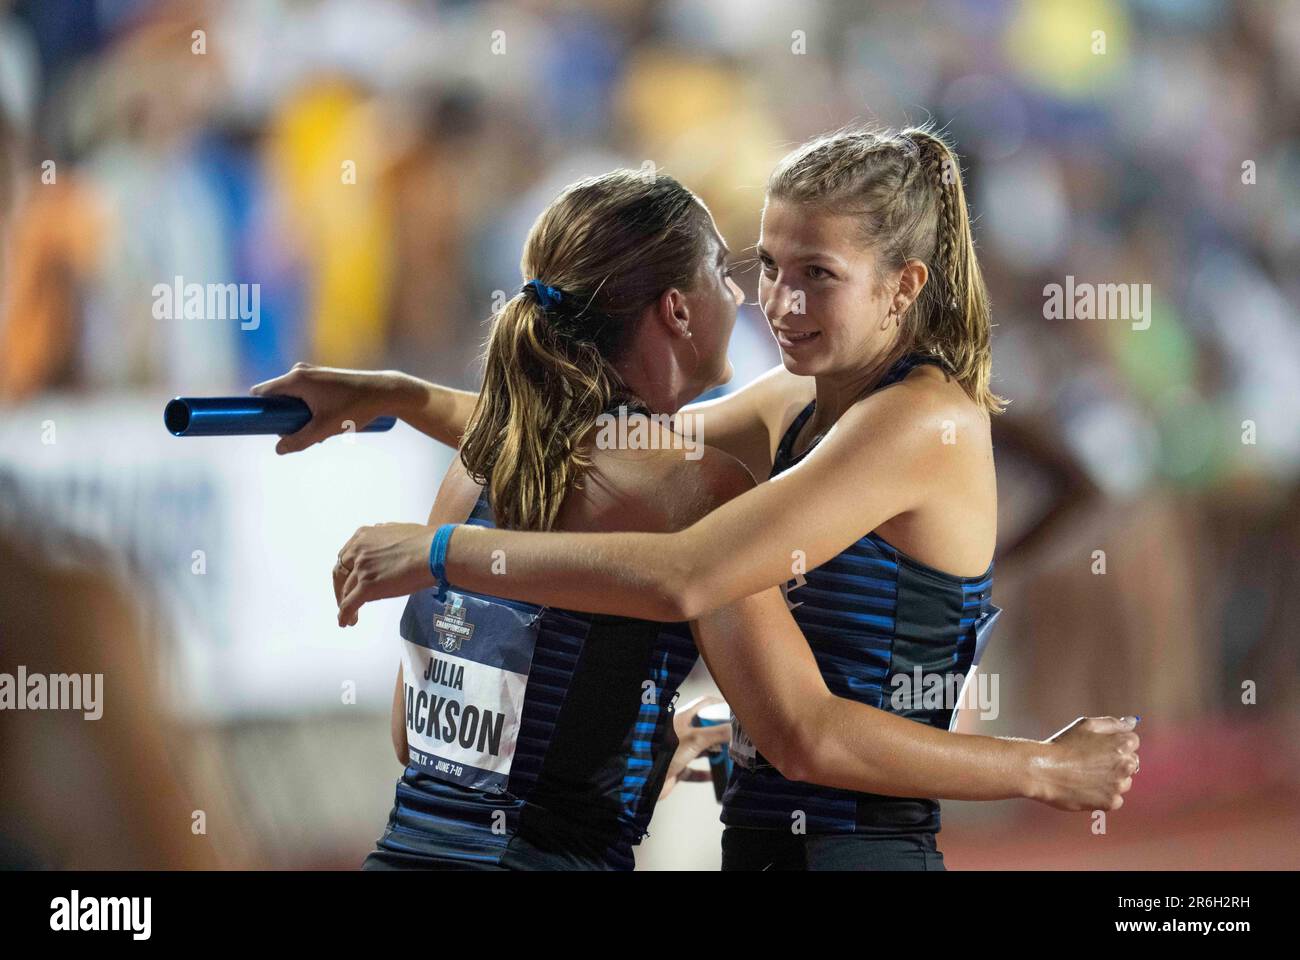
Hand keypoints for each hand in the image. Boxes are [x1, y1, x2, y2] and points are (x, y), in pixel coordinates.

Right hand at [251, 362, 405, 454]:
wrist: (384, 392)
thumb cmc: (354, 408)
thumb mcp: (324, 429)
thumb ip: (299, 440)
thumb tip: (279, 449)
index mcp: (295, 380)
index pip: (262, 393)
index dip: (258, 411)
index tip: (263, 427)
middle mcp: (299, 372)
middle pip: (277, 399)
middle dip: (285, 419)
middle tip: (305, 432)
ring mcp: (311, 373)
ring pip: (293, 399)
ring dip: (301, 417)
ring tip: (323, 428)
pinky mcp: (322, 377)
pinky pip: (305, 396)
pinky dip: (311, 410)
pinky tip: (329, 421)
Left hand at [335, 523, 436, 626]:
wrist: (436, 552)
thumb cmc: (426, 541)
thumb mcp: (397, 531)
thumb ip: (382, 539)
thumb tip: (380, 545)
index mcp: (363, 536)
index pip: (346, 557)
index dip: (346, 572)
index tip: (349, 582)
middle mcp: (358, 551)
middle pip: (340, 574)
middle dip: (340, 590)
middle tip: (344, 601)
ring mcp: (362, 569)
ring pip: (346, 591)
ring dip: (346, 605)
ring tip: (351, 617)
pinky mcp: (368, 586)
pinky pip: (350, 604)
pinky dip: (344, 615)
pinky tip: (345, 622)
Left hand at [659, 696, 731, 800]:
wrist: (643, 779)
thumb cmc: (665, 751)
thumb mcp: (696, 738)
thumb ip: (719, 733)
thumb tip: (739, 730)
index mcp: (681, 718)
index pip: (703, 704)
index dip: (719, 704)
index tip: (735, 709)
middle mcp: (679, 732)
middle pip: (704, 728)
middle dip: (720, 733)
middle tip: (737, 737)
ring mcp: (677, 750)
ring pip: (700, 750)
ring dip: (714, 754)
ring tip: (731, 756)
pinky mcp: (675, 768)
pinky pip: (693, 770)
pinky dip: (704, 773)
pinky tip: (715, 776)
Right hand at [1032, 715, 1140, 811]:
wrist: (1044, 771)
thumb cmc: (1063, 744)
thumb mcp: (1086, 725)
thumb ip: (1113, 723)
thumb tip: (1133, 721)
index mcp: (1122, 743)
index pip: (1133, 742)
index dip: (1114, 743)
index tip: (1098, 747)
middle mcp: (1126, 764)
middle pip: (1131, 763)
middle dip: (1116, 762)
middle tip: (1091, 762)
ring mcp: (1119, 785)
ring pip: (1124, 782)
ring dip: (1112, 780)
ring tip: (1087, 776)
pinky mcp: (1111, 802)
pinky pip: (1115, 799)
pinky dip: (1104, 796)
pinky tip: (1087, 789)